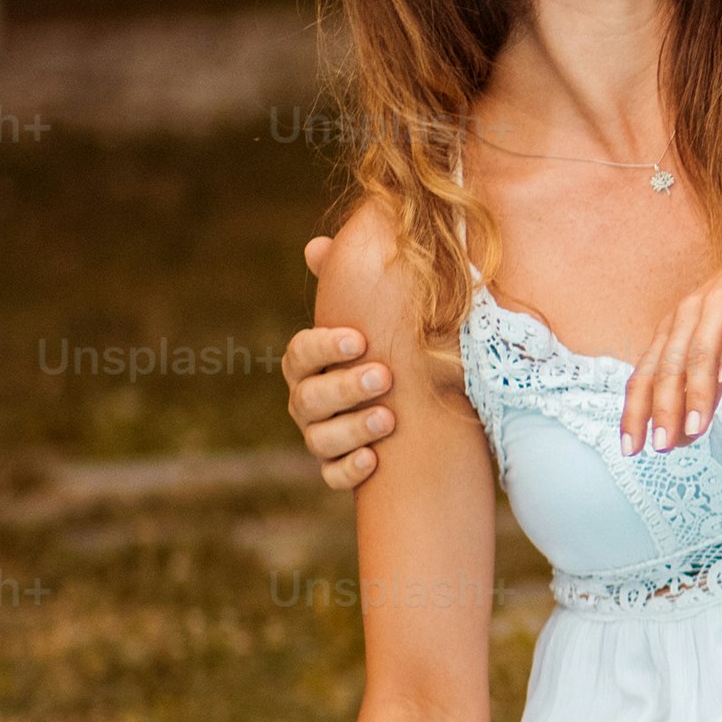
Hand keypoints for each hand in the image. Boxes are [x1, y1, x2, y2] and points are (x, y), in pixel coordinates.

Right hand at [287, 234, 388, 490]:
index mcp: (312, 363)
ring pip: (319, 438)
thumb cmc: (389, 350)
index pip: (301, 353)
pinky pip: (332, 476)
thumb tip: (318, 246)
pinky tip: (374, 460)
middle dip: (344, 387)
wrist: (419, 406)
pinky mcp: (338, 469)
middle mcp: (308, 401)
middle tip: (384, 376)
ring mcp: (320, 436)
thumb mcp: (376, 317)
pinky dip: (348, 470)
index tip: (359, 338)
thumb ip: (347, 285)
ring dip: (352, 428)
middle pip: (310, 397)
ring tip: (389, 416)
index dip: (324, 346)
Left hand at [618, 220, 721, 454]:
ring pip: (700, 353)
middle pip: (668, 368)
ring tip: (696, 427)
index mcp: (674, 331)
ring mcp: (718, 304)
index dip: (635, 411)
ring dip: (696, 392)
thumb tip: (685, 434)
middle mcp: (688, 316)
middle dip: (663, 409)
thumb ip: (705, 391)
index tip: (632, 448)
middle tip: (662, 445)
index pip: (645, 375)